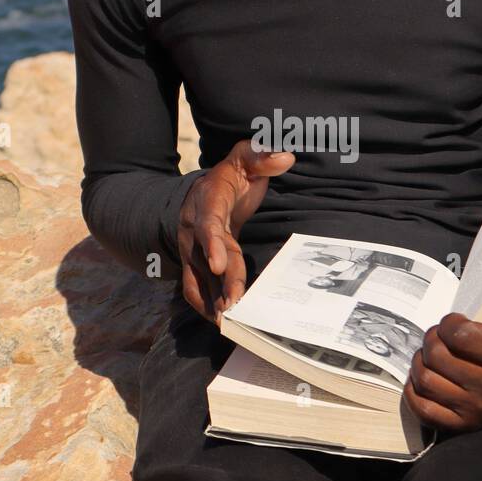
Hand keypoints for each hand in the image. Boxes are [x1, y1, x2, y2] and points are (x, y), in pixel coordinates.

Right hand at [177, 139, 294, 323]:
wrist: (204, 191)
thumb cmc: (230, 177)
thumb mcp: (244, 158)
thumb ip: (261, 156)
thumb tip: (286, 156)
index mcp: (208, 202)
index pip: (208, 225)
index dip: (213, 245)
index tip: (220, 266)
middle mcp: (195, 229)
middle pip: (206, 260)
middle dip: (220, 285)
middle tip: (234, 308)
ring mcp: (195, 250)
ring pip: (200, 280)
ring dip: (212, 302)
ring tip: (228, 324)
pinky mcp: (198, 265)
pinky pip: (198, 289)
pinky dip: (208, 306)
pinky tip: (223, 323)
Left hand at [403, 278, 481, 433]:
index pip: (460, 335)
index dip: (450, 322)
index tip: (455, 322)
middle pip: (438, 355)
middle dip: (433, 338)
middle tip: (440, 336)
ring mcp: (477, 411)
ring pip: (425, 379)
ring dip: (420, 360)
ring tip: (432, 353)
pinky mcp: (460, 425)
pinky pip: (421, 407)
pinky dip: (413, 390)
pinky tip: (426, 375)